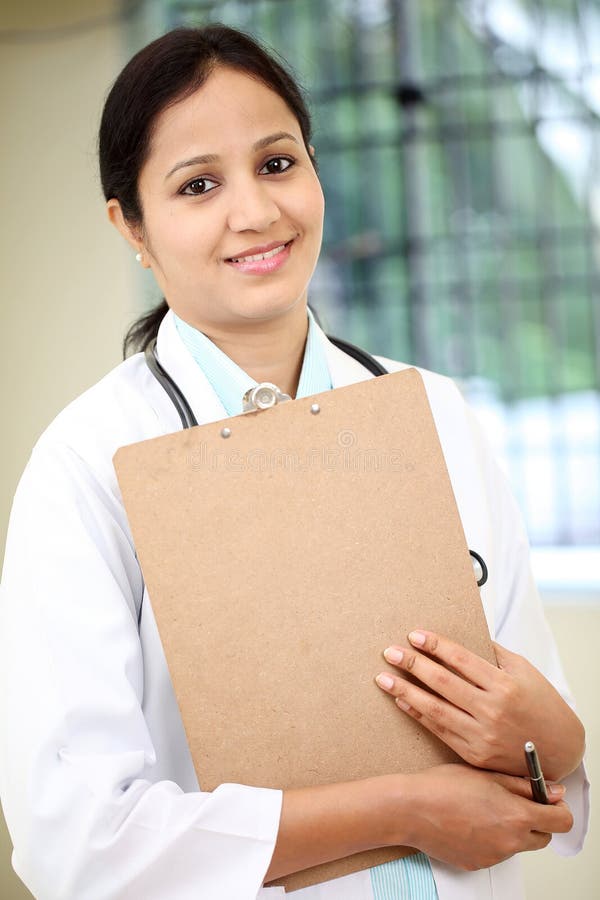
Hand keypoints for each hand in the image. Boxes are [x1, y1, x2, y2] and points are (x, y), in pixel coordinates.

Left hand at [375, 630, 584, 780]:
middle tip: (390, 652)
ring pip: (435, 709)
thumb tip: (464, 635)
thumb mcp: (524, 670)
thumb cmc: (541, 704)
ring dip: (405, 692)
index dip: (435, 646)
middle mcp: (492, 710)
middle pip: (443, 683)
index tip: (414, 635)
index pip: (461, 659)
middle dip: (412, 665)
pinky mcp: (475, 754)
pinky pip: (440, 731)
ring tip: (383, 678)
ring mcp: (482, 735)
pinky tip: (401, 702)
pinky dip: (418, 715)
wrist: (560, 749)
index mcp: (505, 685)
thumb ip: (493, 653)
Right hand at [388, 763, 572, 870]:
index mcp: (517, 816)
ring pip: (518, 845)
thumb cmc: (443, 787)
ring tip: (483, 809)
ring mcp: (494, 856)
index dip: (557, 809)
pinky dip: (491, 840)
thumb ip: (524, 785)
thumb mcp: (487, 775)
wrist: (410, 809)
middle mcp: (510, 842)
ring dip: (511, 830)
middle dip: (536, 820)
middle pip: (543, 837)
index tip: (548, 800)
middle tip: (515, 802)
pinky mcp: (478, 864)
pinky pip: (496, 853)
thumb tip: (553, 791)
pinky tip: (470, 822)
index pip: (561, 821)